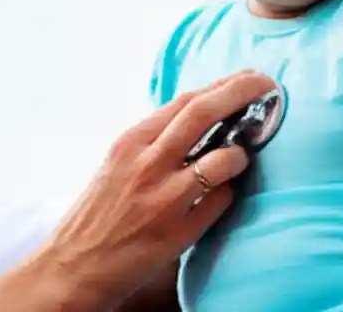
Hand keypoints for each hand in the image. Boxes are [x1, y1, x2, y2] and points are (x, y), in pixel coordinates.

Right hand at [0, 71, 276, 311]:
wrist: (74, 264)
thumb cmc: (97, 213)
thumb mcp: (116, 164)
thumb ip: (152, 142)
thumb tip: (198, 119)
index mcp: (129, 143)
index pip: (184, 101)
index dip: (222, 85)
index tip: (247, 78)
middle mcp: (146, 165)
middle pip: (203, 114)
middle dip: (242, 92)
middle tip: (268, 87)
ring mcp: (163, 199)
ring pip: (221, 160)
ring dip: (240, 153)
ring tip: (242, 155)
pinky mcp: (177, 233)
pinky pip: (220, 202)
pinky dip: (227, 193)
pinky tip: (222, 195)